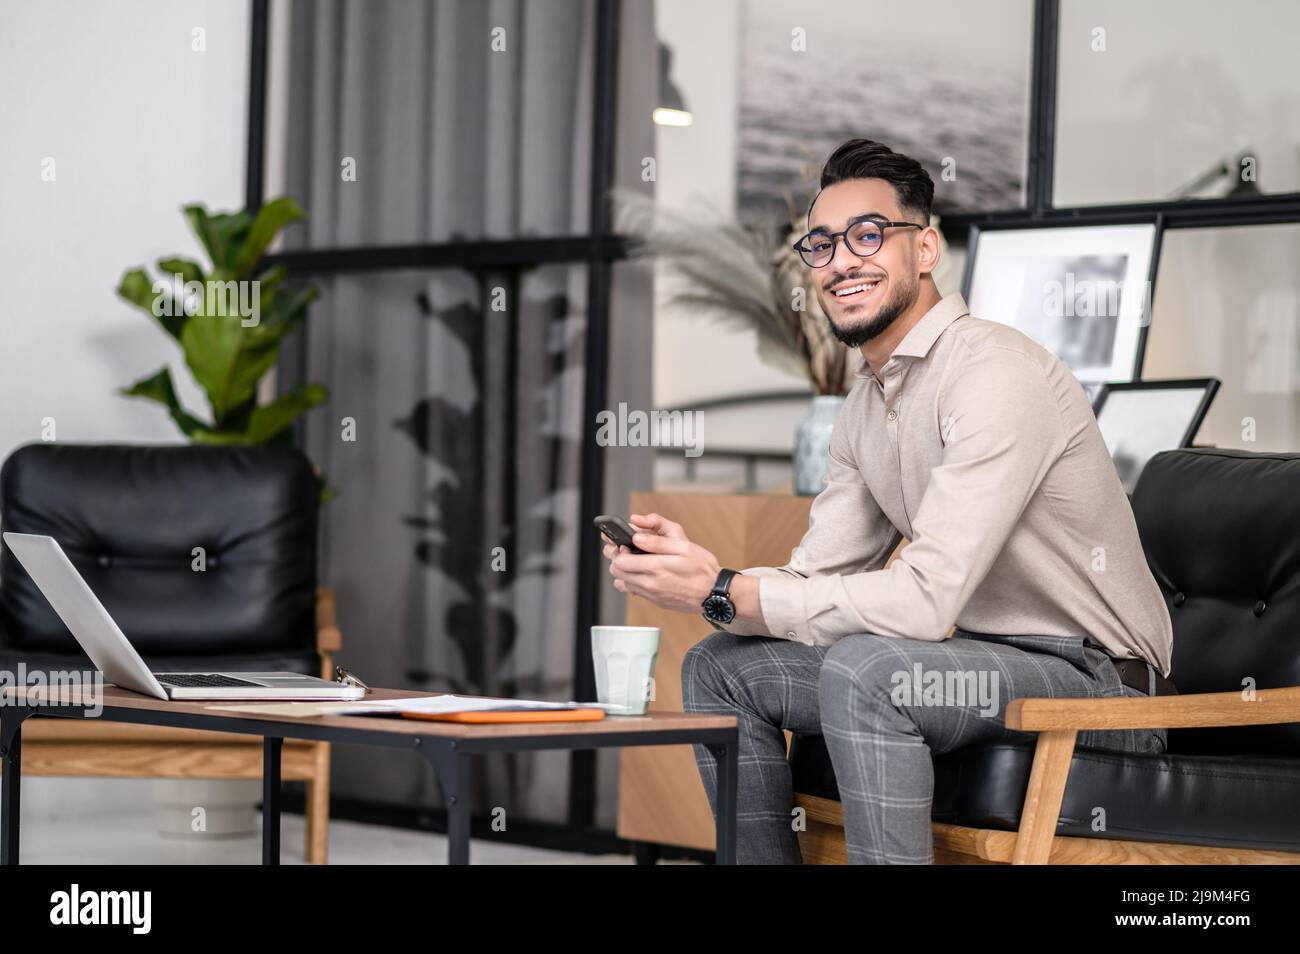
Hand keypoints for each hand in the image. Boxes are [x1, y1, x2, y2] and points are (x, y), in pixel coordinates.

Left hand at [602, 513, 721, 614]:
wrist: (714, 594)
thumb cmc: (702, 569)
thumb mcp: (684, 547)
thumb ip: (657, 543)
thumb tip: (636, 538)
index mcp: (656, 568)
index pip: (620, 562)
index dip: (619, 551)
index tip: (627, 545)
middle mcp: (650, 584)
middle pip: (617, 573)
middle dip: (618, 560)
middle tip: (629, 551)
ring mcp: (652, 595)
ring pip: (623, 584)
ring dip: (625, 572)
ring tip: (637, 562)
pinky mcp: (656, 601)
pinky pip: (635, 592)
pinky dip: (634, 581)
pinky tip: (646, 573)